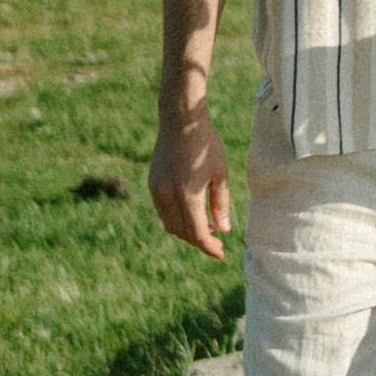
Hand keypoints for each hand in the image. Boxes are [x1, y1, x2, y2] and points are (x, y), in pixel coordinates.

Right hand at [151, 111, 235, 260]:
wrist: (180, 122)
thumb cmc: (205, 146)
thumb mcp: (220, 174)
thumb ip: (220, 204)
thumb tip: (222, 230)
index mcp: (188, 195)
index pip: (197, 233)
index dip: (209, 247)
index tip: (221, 253)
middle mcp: (168, 196)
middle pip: (182, 232)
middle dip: (200, 241)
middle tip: (217, 241)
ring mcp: (157, 191)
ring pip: (170, 224)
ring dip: (187, 232)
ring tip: (206, 229)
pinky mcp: (153, 185)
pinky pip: (164, 212)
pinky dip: (177, 220)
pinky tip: (191, 215)